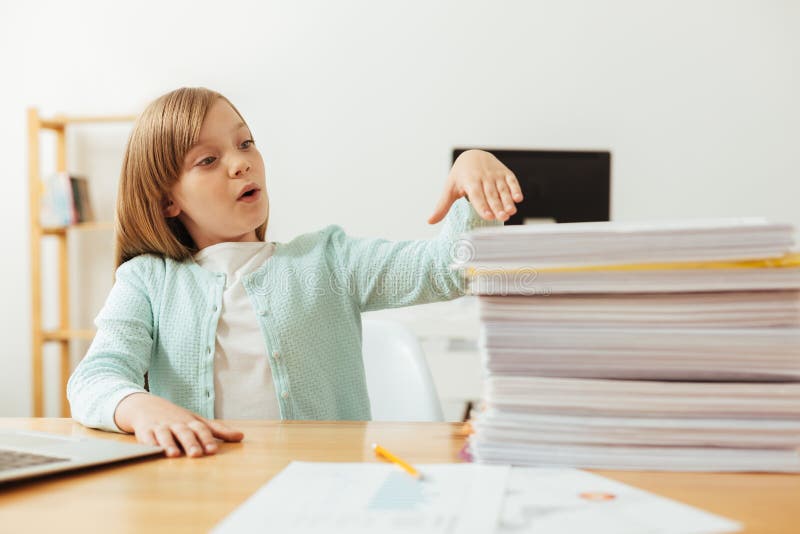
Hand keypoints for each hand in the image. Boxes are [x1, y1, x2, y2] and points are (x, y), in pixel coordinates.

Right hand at [114, 392, 243, 457]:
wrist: (145, 405)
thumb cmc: (177, 417)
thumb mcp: (197, 421)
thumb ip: (218, 430)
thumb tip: (241, 436)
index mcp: (190, 422)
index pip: (201, 429)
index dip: (207, 439)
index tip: (212, 450)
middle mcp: (176, 424)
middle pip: (184, 433)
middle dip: (190, 443)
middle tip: (196, 454)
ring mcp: (160, 427)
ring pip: (165, 435)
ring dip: (169, 444)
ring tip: (173, 454)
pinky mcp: (145, 431)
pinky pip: (146, 438)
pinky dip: (149, 444)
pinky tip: (151, 450)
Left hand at [428, 149, 522, 223]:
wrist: (473, 155)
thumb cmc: (460, 175)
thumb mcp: (449, 188)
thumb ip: (442, 205)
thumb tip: (430, 221)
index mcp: (469, 181)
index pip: (476, 195)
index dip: (482, 205)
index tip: (487, 216)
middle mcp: (483, 177)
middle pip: (491, 194)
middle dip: (497, 206)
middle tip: (502, 218)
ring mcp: (495, 175)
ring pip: (502, 189)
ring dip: (507, 200)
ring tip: (511, 212)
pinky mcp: (505, 173)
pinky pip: (512, 181)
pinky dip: (516, 189)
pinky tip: (519, 199)